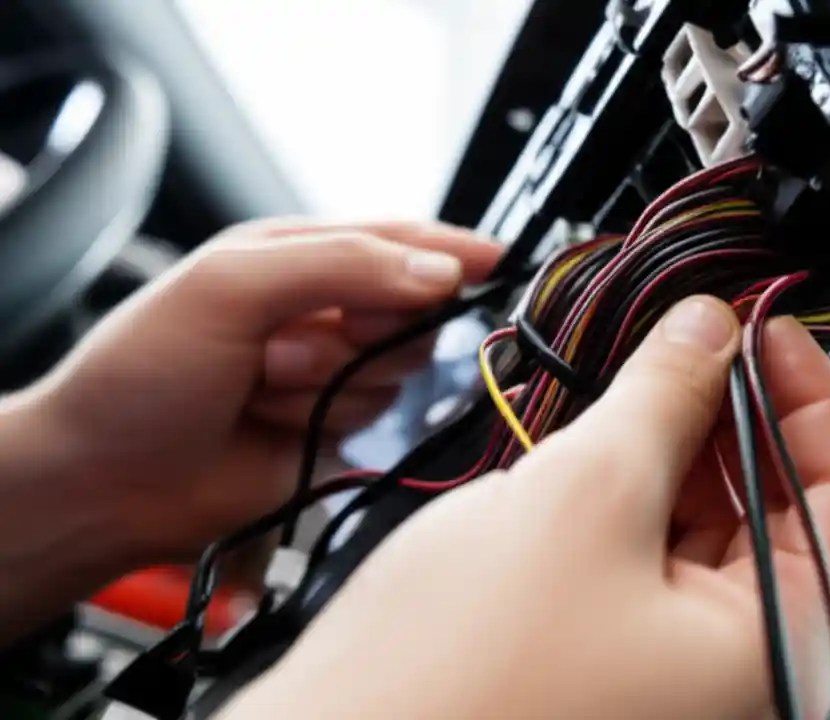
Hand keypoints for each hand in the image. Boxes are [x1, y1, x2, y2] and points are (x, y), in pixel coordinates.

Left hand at [25, 219, 500, 559]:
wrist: (108, 480)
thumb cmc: (143, 371)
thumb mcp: (232, 285)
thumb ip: (341, 266)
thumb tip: (438, 271)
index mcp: (298, 254)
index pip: (398, 238)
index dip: (451, 247)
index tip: (497, 261)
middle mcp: (324, 310)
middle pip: (413, 305)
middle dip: (360, 327)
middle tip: (290, 341)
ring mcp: (334, 372)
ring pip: (398, 365)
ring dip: (332, 378)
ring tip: (263, 385)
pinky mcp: (339, 429)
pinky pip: (380, 414)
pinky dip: (328, 417)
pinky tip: (272, 420)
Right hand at [224, 296, 829, 719]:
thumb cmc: (453, 679)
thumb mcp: (582, 499)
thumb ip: (665, 398)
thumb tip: (711, 333)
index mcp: (778, 652)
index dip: (813, 393)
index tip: (769, 327)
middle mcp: (744, 673)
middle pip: (783, 508)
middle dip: (740, 409)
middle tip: (692, 335)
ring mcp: (678, 672)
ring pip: (714, 529)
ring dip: (685, 443)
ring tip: (641, 375)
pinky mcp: (615, 660)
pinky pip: (655, 557)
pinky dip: (639, 490)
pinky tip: (606, 437)